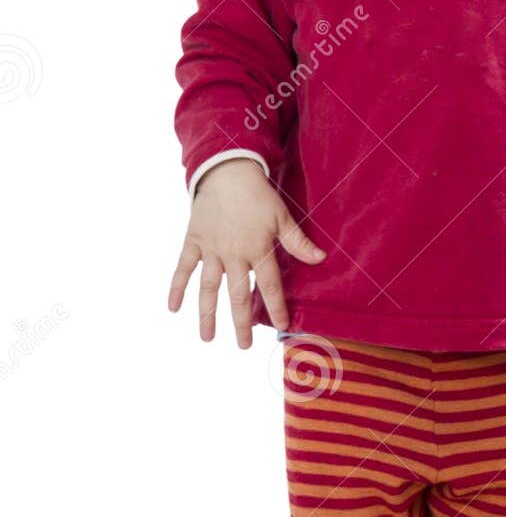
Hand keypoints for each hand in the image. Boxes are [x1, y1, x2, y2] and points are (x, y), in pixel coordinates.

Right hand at [168, 159, 325, 347]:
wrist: (227, 170)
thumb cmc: (258, 194)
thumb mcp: (282, 216)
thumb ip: (298, 242)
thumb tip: (321, 259)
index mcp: (258, 249)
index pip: (269, 286)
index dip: (276, 307)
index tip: (280, 327)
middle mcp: (234, 255)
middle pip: (238, 295)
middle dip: (241, 323)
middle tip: (244, 346)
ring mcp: (211, 250)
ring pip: (209, 288)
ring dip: (208, 314)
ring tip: (208, 338)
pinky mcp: (193, 242)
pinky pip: (183, 268)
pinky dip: (177, 287)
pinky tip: (173, 308)